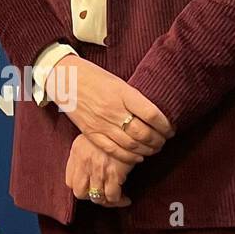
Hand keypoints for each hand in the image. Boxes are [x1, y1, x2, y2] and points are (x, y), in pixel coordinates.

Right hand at [49, 55, 174, 164]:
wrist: (64, 78)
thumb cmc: (92, 76)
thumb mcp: (117, 82)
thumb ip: (133, 98)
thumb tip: (154, 116)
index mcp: (122, 93)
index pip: (152, 114)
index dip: (166, 125)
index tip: (170, 129)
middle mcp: (112, 109)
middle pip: (144, 133)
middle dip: (159, 141)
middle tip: (164, 141)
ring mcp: (100, 123)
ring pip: (131, 145)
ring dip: (147, 150)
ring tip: (153, 149)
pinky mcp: (90, 132)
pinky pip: (113, 150)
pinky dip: (128, 157)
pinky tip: (137, 156)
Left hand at [65, 134, 132, 206]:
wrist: (127, 124)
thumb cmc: (111, 130)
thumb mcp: (91, 136)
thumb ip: (85, 153)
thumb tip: (88, 170)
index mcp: (77, 153)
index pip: (69, 181)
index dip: (80, 188)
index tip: (91, 188)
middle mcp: (84, 163)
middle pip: (79, 193)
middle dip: (91, 197)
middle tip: (102, 195)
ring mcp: (98, 170)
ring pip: (96, 197)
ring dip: (106, 201)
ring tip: (114, 199)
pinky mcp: (114, 173)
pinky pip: (112, 196)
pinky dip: (118, 200)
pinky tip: (125, 198)